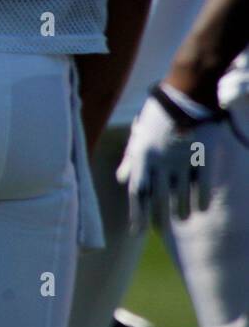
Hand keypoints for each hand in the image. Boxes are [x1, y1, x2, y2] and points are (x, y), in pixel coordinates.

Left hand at [117, 85, 219, 231]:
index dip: (136, 214)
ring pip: (182, 195)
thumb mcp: (138, 135)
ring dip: (181, 210)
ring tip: (182, 218)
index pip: (137, 192)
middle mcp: (161, 163)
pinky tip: (201, 208)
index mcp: (142, 157)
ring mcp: (183, 161)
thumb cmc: (158, 114)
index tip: (135, 232)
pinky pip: (203, 185)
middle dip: (158, 218)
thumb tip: (121, 180)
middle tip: (159, 231)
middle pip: (159, 199)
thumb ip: (130, 159)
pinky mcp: (204, 157)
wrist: (186, 94)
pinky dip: (202, 198)